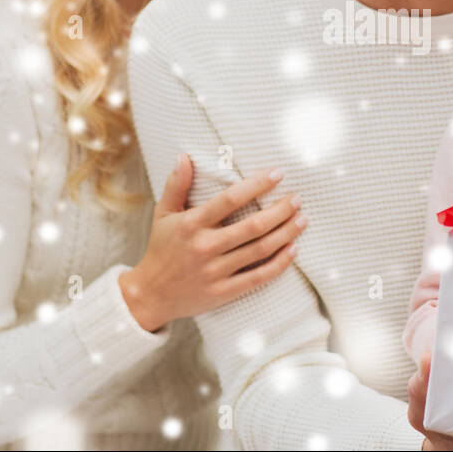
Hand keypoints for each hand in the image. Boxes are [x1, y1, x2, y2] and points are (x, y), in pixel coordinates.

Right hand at [118, 155, 305, 331]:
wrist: (150, 294)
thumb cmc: (160, 249)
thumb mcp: (163, 214)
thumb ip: (176, 185)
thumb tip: (184, 157)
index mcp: (192, 224)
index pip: (230, 199)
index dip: (257, 185)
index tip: (277, 173)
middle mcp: (205, 246)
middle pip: (252, 226)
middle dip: (280, 210)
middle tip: (297, 198)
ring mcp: (215, 271)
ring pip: (259, 250)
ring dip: (285, 233)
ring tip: (302, 219)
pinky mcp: (223, 292)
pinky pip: (258, 277)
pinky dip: (279, 264)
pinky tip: (293, 250)